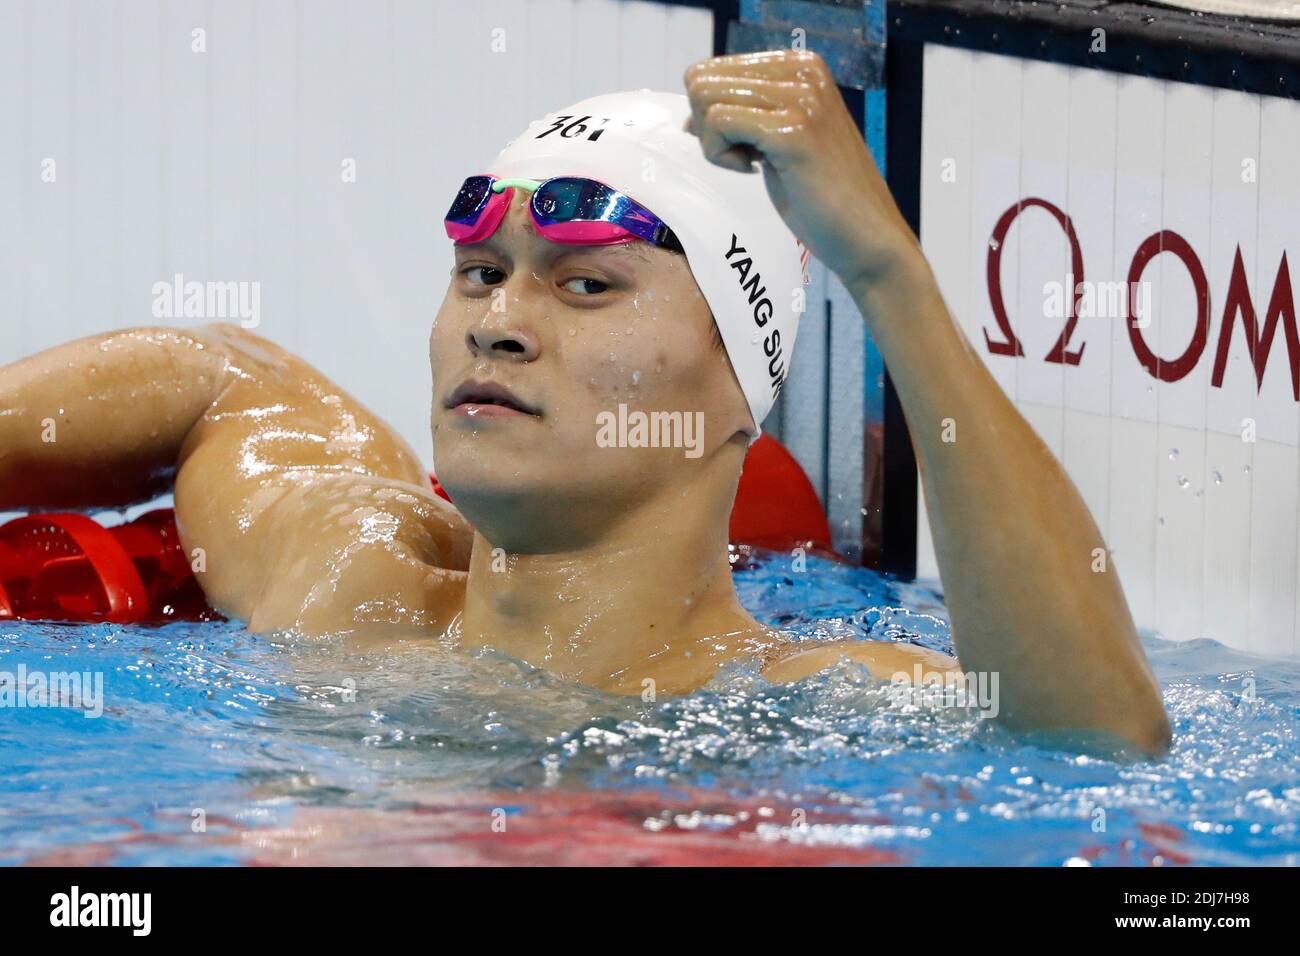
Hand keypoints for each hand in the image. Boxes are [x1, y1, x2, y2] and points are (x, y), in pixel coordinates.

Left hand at [684, 50, 918, 290]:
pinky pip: (718, 124)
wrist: (865, 236)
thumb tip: (691, 114)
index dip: (710, 116)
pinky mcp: (792, 130)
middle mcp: (802, 70)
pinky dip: (723, 156)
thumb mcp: (780, 138)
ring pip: (705, 99)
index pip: (710, 70)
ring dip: (715, 144)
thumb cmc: (819, 195)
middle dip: (707, 128)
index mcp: (800, 64)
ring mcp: (800, 97)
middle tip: (744, 158)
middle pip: (701, 81)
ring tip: (753, 164)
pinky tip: (756, 171)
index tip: (744, 146)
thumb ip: (747, 112)